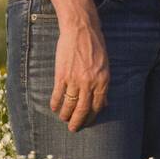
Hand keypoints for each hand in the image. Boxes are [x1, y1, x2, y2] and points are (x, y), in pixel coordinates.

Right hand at [51, 13, 109, 131]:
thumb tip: (104, 103)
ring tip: (63, 118)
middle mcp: (90, 83)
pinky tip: (54, 108)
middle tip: (73, 129)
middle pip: (83, 109)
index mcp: (103, 80)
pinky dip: (55, 104)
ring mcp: (75, 80)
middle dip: (78, 122)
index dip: (91, 117)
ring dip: (65, 114)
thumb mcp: (105, 66)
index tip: (87, 123)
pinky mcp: (61, 75)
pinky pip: (57, 95)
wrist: (81, 30)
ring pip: (69, 105)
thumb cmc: (95, 46)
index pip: (98, 106)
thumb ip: (103, 84)